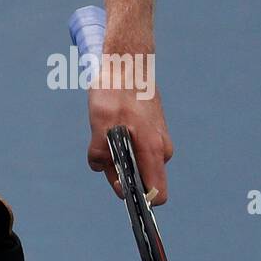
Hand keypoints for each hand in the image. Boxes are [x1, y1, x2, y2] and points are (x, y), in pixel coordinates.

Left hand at [86, 44, 173, 204]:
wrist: (128, 62)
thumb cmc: (115, 90)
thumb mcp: (99, 120)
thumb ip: (99, 150)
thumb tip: (99, 167)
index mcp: (154, 150)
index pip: (156, 193)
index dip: (137, 198)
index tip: (119, 186)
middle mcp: (161, 149)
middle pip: (141, 179)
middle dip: (120, 174)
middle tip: (102, 153)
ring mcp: (158, 140)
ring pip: (136, 163)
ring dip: (118, 158)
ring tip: (105, 132)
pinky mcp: (152, 132)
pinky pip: (136, 149)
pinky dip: (121, 145)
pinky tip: (109, 127)